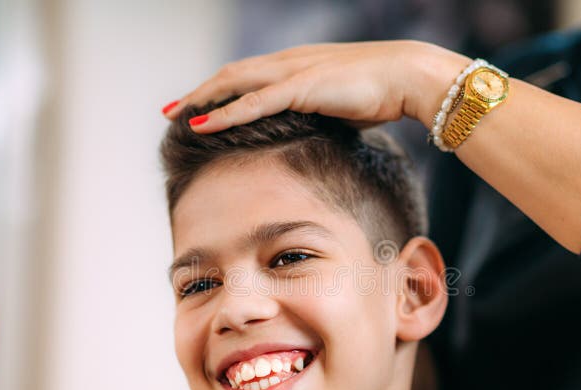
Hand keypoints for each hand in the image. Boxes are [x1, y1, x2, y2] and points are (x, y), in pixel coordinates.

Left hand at [163, 40, 469, 132]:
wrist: (408, 76)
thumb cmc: (382, 92)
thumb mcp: (342, 105)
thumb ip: (322, 115)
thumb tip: (315, 135)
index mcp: (297, 67)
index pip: (248, 77)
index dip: (220, 91)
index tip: (197, 107)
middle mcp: (288, 63)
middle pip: (230, 75)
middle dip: (199, 93)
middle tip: (171, 111)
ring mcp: (293, 72)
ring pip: (234, 83)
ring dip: (201, 100)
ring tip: (175, 117)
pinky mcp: (301, 87)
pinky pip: (254, 102)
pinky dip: (226, 113)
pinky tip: (202, 124)